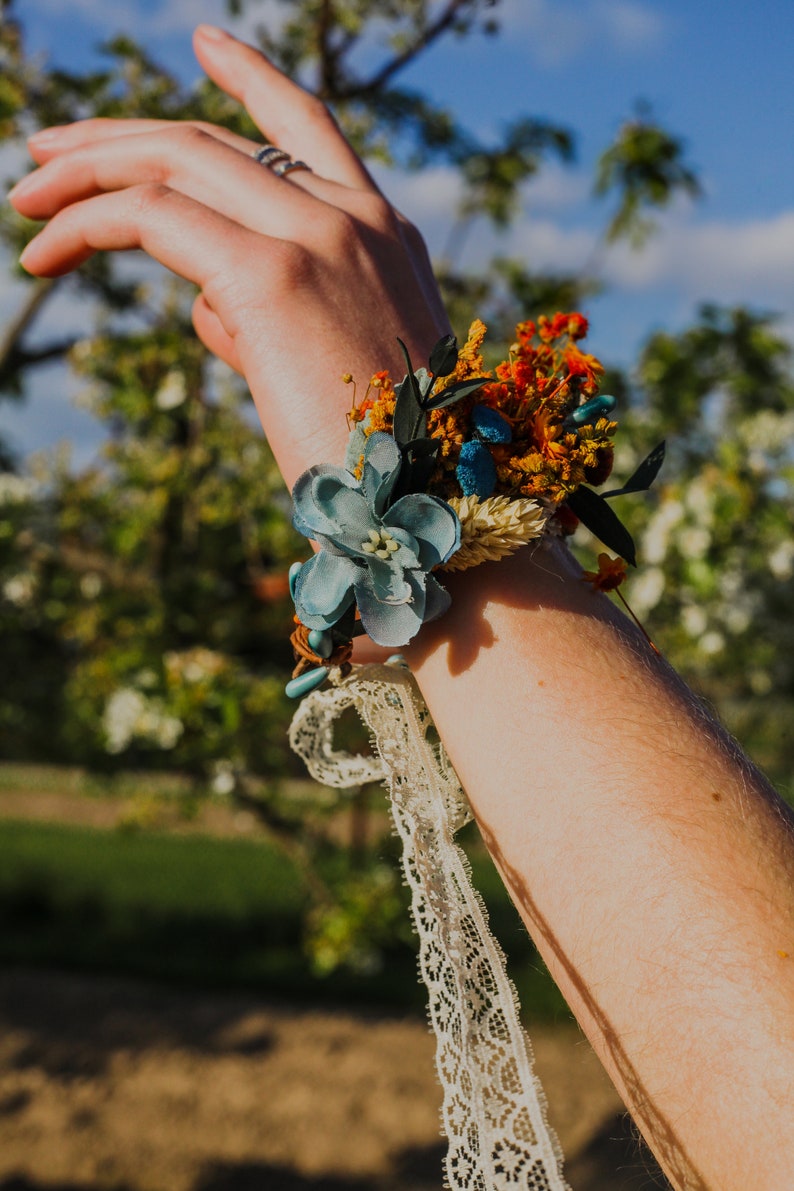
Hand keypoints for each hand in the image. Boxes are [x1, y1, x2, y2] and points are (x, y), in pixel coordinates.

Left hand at [8, 24, 449, 487]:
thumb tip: (205, 302)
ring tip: (28, 200)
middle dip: (119, 138)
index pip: (309, 129)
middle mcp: (357, 219)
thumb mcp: (337, 367)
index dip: (251, 80)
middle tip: (48, 155)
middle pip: (215, 140)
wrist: (422, 508)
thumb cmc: (380, 460)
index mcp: (386, 236)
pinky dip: (88, 223)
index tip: (202, 46)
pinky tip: (44, 252)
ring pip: (177, 160)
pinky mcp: (272, 275)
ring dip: (88, 171)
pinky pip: (154, 216)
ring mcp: (319, 236)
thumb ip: (271, 315)